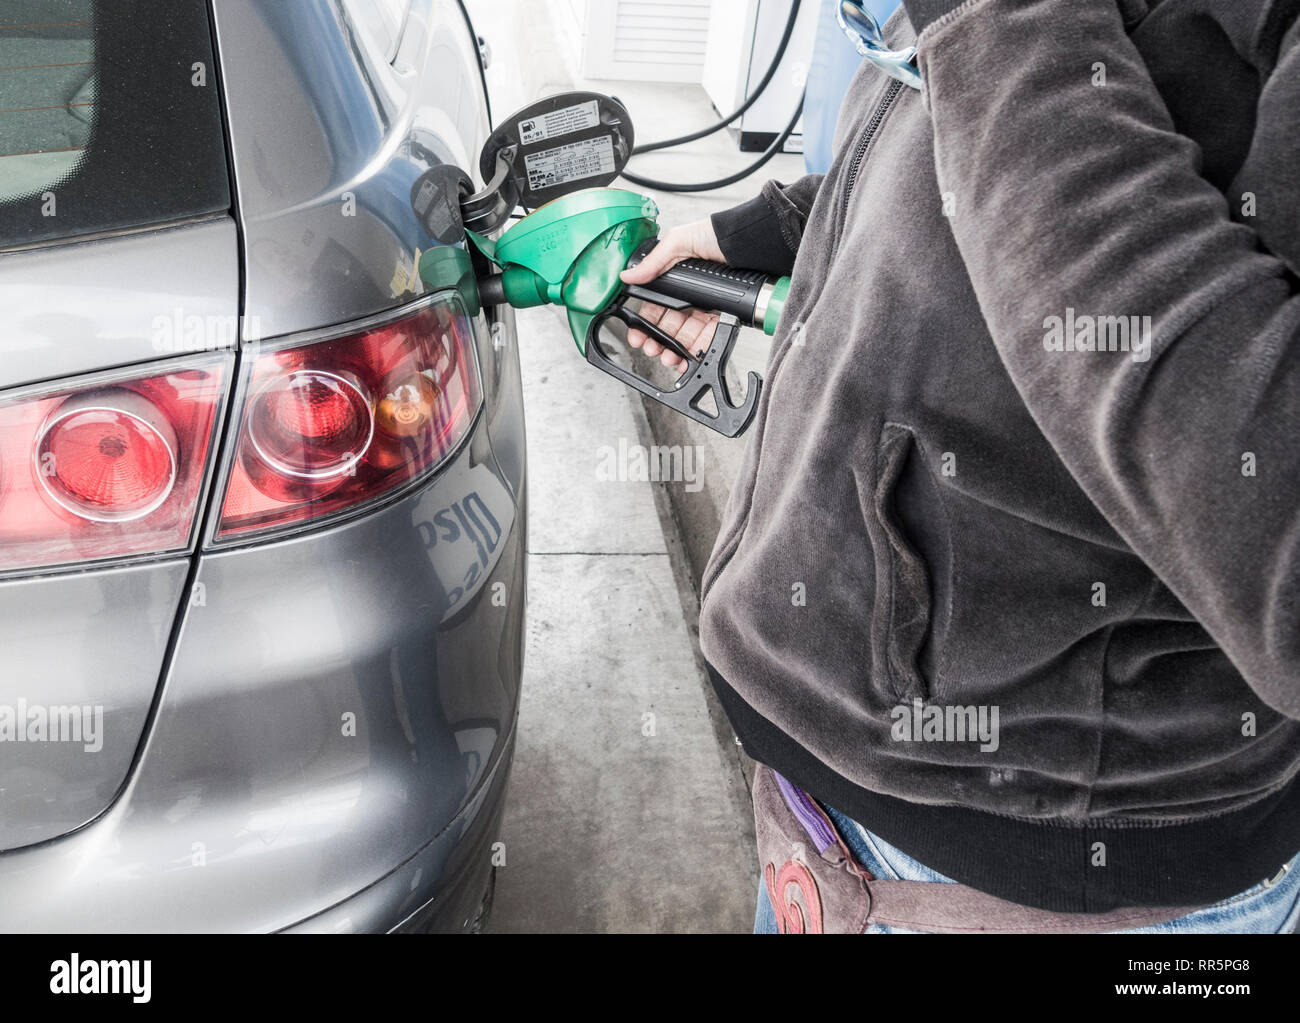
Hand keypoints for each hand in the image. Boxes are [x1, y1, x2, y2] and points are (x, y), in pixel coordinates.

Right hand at [619, 219, 725, 373]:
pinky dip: (697, 351)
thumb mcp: (678, 241)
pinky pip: (707, 338)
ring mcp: (705, 308)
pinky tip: (687, 358)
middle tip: (651, 349)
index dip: (644, 323)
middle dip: (657, 342)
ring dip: (673, 350)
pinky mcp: (722, 316)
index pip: (654, 307)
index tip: (637, 336)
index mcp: (674, 280)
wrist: (747, 241)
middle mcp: (688, 296)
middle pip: (668, 326)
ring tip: (668, 357)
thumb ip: (653, 261)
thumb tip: (627, 275)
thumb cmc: (714, 235)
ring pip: (685, 336)